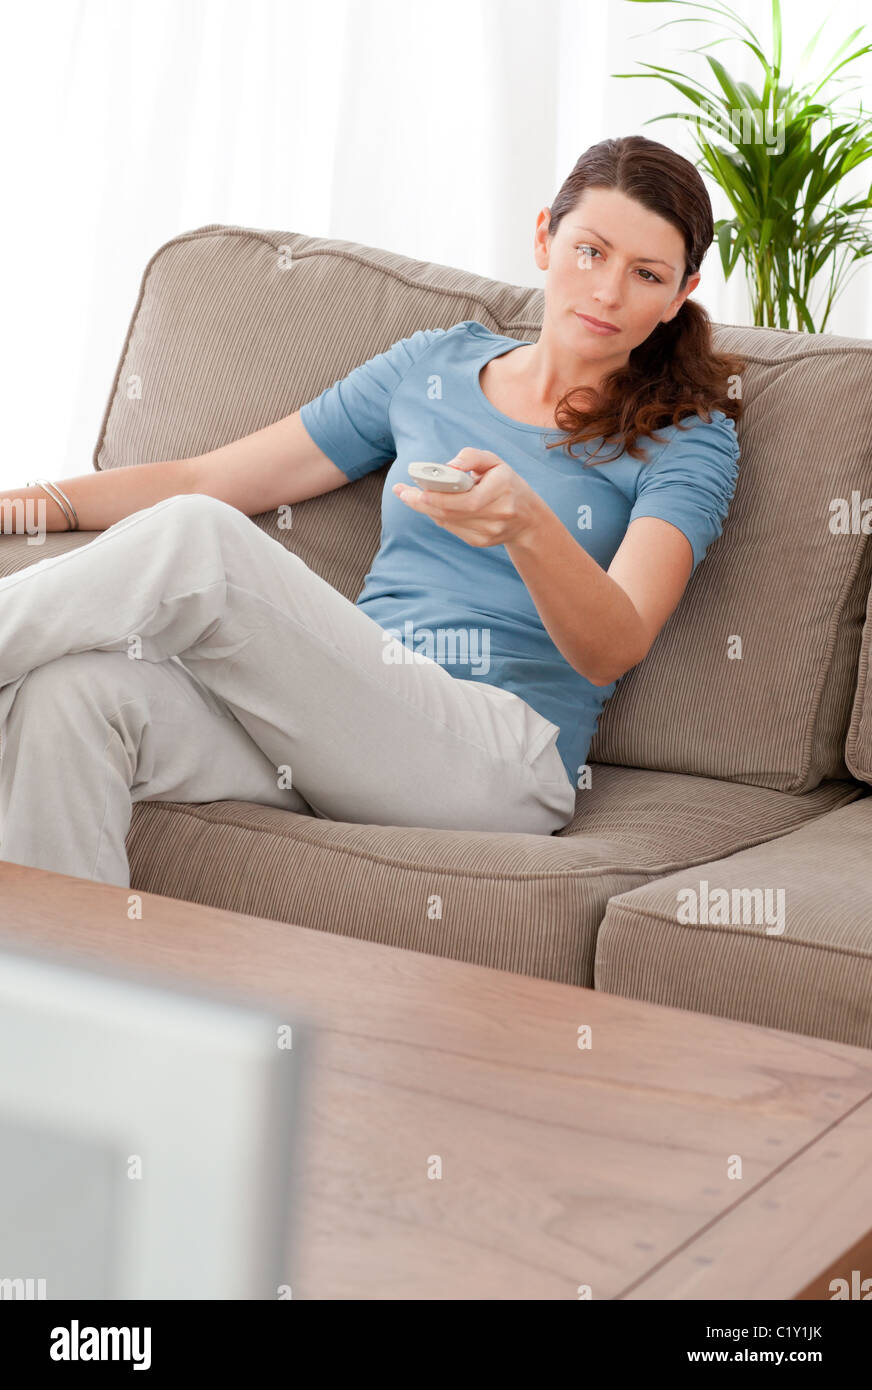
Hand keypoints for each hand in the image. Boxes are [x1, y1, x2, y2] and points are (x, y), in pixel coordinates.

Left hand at [391, 448, 544, 547]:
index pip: (464, 499)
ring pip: (447, 521)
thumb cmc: (507, 485)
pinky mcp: (480, 542)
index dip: (437, 496)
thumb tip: (449, 466)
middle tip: (401, 491)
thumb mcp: (495, 463)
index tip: (415, 487)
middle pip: (450, 512)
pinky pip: (451, 528)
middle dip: (421, 501)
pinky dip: (439, 516)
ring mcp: (488, 532)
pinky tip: (432, 506)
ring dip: (426, 508)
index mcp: (502, 490)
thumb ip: (472, 457)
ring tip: (410, 495)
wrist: (527, 520)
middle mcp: (497, 514)